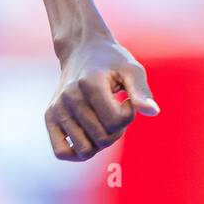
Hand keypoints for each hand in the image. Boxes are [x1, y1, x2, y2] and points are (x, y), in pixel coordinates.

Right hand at [45, 37, 158, 161]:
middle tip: (117, 113)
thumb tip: (153, 112)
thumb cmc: (112, 61)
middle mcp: (69, 97)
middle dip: (117, 131)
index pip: (116, 121)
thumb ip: (141, 91)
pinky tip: (89, 138)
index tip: (127, 100)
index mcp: (90, 84)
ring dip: (101, 142)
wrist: (82, 50)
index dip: (129, 116)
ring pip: (84, 150)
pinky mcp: (50, 117)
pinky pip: (61, 152)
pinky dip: (78, 153)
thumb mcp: (132, 69)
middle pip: (102, 138)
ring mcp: (57, 108)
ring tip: (103, 123)